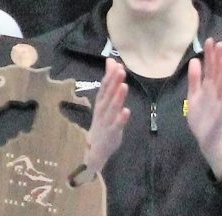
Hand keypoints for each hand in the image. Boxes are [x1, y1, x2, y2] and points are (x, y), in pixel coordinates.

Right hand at [83, 58, 130, 173]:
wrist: (95, 149)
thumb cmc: (102, 121)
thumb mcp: (105, 101)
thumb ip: (109, 82)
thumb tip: (111, 61)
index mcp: (101, 102)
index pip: (104, 86)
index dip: (110, 75)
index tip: (116, 63)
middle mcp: (102, 110)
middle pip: (108, 95)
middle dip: (114, 82)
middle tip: (120, 70)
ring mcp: (106, 122)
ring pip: (112, 108)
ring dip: (118, 98)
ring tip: (124, 86)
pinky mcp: (112, 133)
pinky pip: (117, 125)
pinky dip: (121, 119)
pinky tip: (126, 111)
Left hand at [187, 38, 221, 178]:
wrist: (207, 139)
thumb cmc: (201, 118)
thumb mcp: (193, 97)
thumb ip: (194, 80)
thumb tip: (194, 61)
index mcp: (206, 88)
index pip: (208, 69)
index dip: (209, 56)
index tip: (209, 40)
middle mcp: (214, 93)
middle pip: (215, 73)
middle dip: (216, 59)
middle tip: (219, 43)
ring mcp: (218, 102)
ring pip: (221, 84)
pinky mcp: (221, 113)